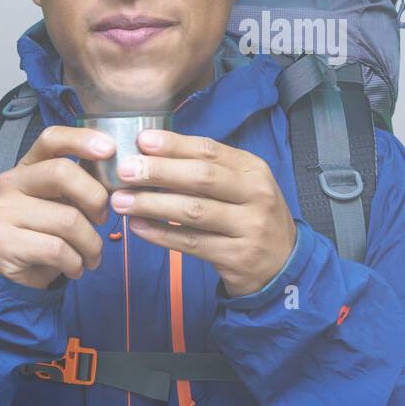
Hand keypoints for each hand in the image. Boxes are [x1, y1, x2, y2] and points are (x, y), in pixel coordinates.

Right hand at [0, 126, 113, 289]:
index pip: (52, 139)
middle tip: (103, 219)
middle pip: (62, 173)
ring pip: (67, 220)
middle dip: (95, 199)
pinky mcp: (1, 241)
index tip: (110, 150)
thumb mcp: (64, 203)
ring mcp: (2, 211)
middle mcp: (10, 182)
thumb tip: (119, 179)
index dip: (81, 139)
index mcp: (29, 166)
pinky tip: (75, 267)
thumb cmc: (48, 232)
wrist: (15, 273)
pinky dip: (76, 263)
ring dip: (91, 244)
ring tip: (92, 256)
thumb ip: (82, 185)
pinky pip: (57, 249)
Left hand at [108, 130, 296, 297]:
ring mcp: (249, 227)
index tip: (141, 141)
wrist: (283, 264)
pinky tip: (138, 227)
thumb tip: (153, 154)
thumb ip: (208, 170)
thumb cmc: (251, 217)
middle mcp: (256, 195)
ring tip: (121, 201)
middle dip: (159, 172)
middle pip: (202, 178)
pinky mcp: (238, 257)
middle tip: (125, 170)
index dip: (174, 145)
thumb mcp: (242, 186)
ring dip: (153, 204)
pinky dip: (161, 235)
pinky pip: (192, 243)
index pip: (210, 150)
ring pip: (194, 212)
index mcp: (254, 170)